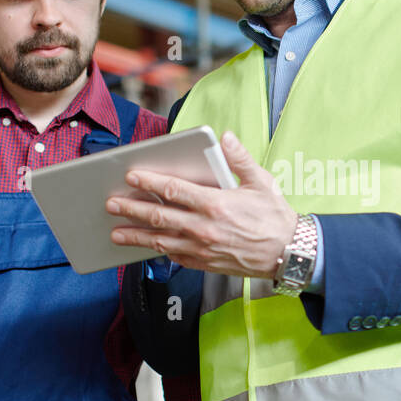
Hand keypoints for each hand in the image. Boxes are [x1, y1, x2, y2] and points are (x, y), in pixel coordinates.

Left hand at [107, 131, 297, 279]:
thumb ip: (240, 159)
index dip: (149, 182)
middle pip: (159, 216)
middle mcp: (204, 227)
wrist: (289, 252)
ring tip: (116, 232)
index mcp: (216, 204)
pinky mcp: (206, 263)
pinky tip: (147, 247)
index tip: (132, 176)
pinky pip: (176, 256)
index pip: (173, 190)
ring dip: (136, 236)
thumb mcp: (262, 182)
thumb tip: (225, 138)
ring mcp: (203, 248)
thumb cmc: (276, 217)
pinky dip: (159, 251)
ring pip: (161, 241)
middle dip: (132, 209)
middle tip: (111, 204)